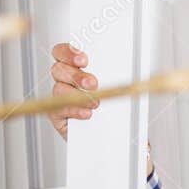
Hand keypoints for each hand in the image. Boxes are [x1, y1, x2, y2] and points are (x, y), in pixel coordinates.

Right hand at [47, 41, 153, 176]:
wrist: (113, 136)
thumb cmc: (112, 109)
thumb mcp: (115, 89)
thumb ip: (114, 77)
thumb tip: (130, 70)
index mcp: (75, 68)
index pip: (62, 53)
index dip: (68, 52)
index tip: (83, 58)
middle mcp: (65, 81)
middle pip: (59, 69)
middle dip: (77, 75)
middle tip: (93, 83)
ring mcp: (60, 98)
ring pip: (59, 89)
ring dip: (78, 94)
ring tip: (95, 103)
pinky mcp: (58, 116)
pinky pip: (59, 110)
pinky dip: (75, 111)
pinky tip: (87, 114)